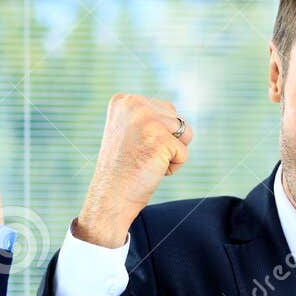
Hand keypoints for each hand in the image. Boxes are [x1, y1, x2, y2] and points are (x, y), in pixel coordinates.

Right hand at [77, 94, 193, 246]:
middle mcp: (135, 104)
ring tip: (148, 161)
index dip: (157, 134)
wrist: (111, 195)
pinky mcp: (161, 139)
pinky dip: (173, 166)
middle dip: (168, 141)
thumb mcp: (129, 132)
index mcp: (124, 100)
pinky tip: (152, 170)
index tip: (134, 147)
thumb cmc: (123, 169)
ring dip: (172, 152)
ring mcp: (148, 120)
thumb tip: (178, 120)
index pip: (164, 109)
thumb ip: (147, 118)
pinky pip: (184, 153)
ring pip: (185, 133)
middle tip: (142, 156)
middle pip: (177, 119)